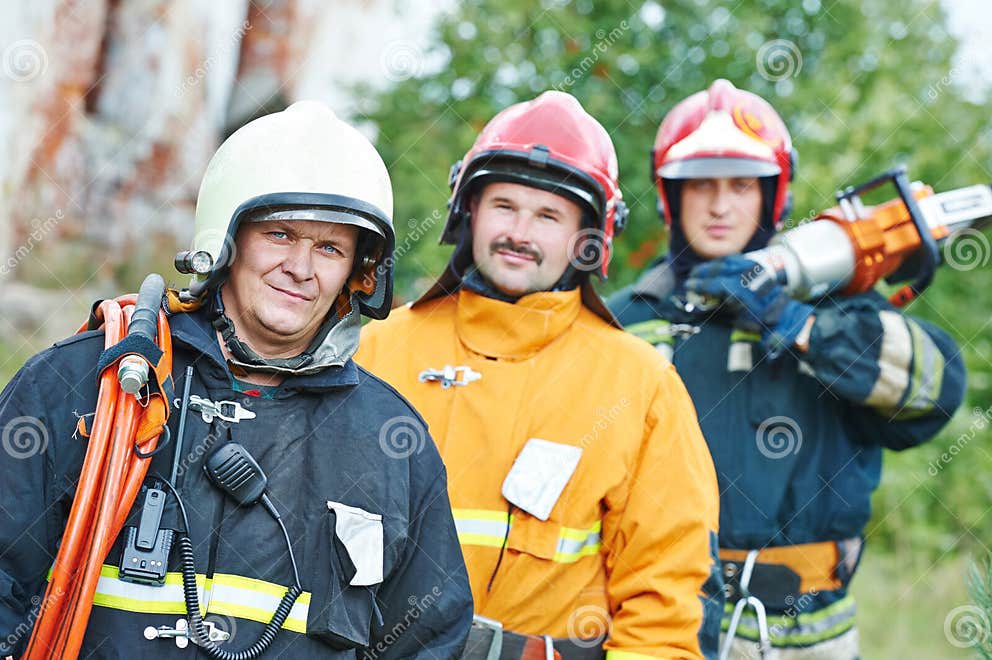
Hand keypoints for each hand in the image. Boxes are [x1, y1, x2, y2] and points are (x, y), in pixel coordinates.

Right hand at [685, 255, 813, 356]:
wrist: (787, 310)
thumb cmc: (763, 320)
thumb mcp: (742, 321)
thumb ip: (722, 313)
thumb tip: (703, 306)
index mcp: (739, 290)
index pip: (712, 284)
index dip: (698, 285)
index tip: (688, 286)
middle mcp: (744, 275)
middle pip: (716, 269)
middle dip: (701, 273)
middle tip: (691, 277)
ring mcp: (751, 266)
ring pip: (725, 261)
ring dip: (710, 266)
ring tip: (700, 271)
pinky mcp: (756, 263)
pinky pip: (735, 258)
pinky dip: (723, 261)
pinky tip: (716, 266)